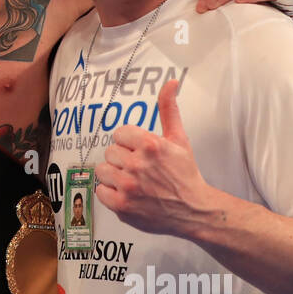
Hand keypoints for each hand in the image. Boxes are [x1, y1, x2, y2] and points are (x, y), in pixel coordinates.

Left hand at [94, 80, 210, 237]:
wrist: (193, 210)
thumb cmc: (185, 175)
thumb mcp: (179, 139)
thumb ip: (169, 109)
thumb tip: (171, 82)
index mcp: (150, 145)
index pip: (119, 133)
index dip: (129, 143)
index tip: (139, 151)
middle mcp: (137, 164)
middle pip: (110, 152)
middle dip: (122, 158)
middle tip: (138, 168)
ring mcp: (128, 186)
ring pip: (102, 170)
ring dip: (113, 175)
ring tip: (131, 180)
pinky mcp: (121, 205)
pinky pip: (100, 191)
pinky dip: (110, 193)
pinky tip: (126, 193)